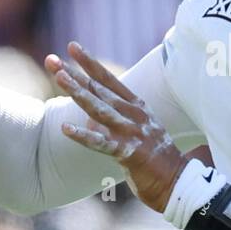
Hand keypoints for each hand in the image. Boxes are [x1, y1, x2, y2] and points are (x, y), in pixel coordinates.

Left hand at [45, 41, 188, 212]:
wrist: (178, 183)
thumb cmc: (157, 159)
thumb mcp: (139, 132)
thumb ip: (115, 121)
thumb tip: (88, 118)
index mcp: (137, 107)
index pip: (109, 79)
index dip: (90, 63)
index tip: (72, 47)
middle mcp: (134, 115)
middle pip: (99, 90)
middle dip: (75, 73)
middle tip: (52, 59)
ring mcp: (131, 133)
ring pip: (99, 109)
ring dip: (78, 92)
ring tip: (59, 78)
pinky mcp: (128, 153)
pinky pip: (101, 143)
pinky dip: (83, 136)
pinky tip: (65, 129)